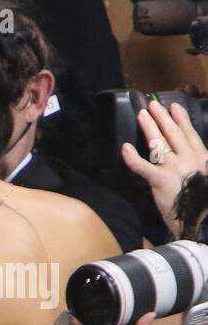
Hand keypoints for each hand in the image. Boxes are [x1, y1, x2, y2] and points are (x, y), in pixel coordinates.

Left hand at [122, 102, 207, 236]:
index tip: (174, 106)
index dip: (181, 119)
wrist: (200, 219)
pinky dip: (132, 157)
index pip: (189, 134)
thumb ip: (200, 162)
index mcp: (201, 157)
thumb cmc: (202, 200)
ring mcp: (173, 168)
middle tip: (152, 105)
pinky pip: (143, 167)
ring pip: (159, 144)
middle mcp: (188, 158)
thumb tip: (192, 152)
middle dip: (162, 118)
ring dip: (149, 127)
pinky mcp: (159, 180)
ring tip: (141, 115)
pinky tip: (125, 147)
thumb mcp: (205, 175)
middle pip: (173, 134)